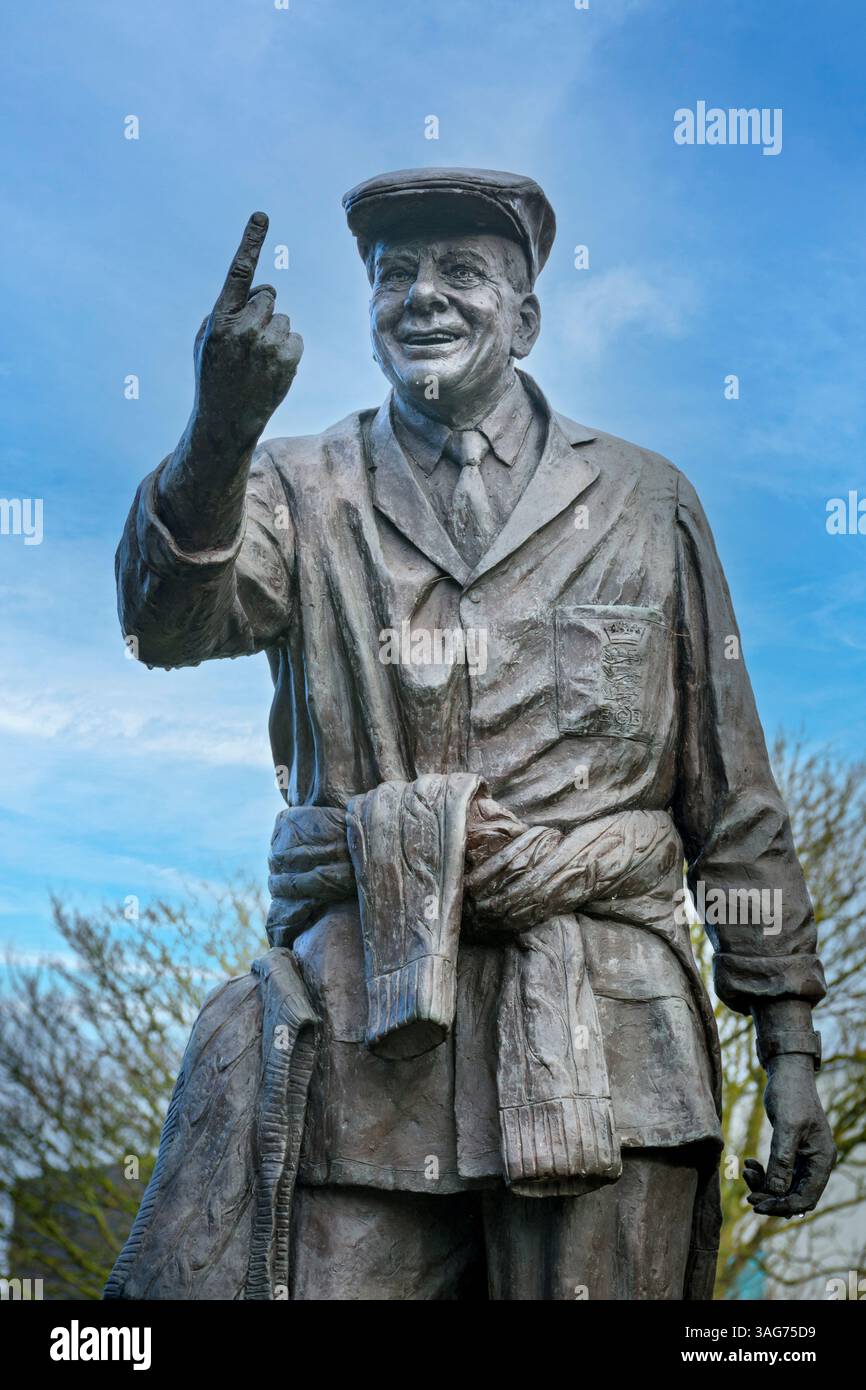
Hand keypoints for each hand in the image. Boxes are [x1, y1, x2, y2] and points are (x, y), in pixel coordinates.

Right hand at [193, 212, 302, 449]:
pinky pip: (295, 337)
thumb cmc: (214, 373)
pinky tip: (271, 368)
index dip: (250, 242)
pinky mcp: (287, 360)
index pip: (238, 272)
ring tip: (257, 360)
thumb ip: (229, 309)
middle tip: (248, 340)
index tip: (262, 215)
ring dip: (274, 333)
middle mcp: (243, 328)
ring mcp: (267, 345)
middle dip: (261, 311)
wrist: (225, 420)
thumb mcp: (207, 338)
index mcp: (219, 318)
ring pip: (283, 318)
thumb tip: (263, 289)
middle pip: (268, 295)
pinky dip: (287, 350)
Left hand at [744, 1053, 835, 1216]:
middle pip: (795, 1195)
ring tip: (746, 1171)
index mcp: (822, 1160)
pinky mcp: (791, 1150)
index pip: (806, 1198)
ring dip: (765, 1184)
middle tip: (748, 1197)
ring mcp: (804, 1157)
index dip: (783, 1206)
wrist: (787, 1073)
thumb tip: (776, 1192)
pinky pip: (778, 1172)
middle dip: (772, 1197)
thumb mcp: (787, 1127)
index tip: (758, 1205)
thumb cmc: (790, 1095)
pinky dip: (764, 1172)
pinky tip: (749, 1162)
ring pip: (784, 1185)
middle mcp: (816, 1163)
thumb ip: (782, 1160)